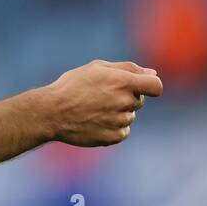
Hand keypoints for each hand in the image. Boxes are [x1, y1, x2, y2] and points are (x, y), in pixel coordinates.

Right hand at [43, 59, 162, 146]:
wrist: (50, 112)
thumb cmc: (72, 86)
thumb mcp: (96, 68)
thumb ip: (128, 68)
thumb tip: (152, 73)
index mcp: (123, 82)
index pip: (156, 86)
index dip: (150, 85)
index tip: (141, 87)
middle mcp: (124, 102)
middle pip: (139, 101)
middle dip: (126, 98)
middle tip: (101, 97)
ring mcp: (119, 121)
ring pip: (129, 117)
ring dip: (118, 113)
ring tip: (94, 110)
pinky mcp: (112, 137)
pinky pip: (123, 132)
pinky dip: (113, 128)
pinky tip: (95, 122)